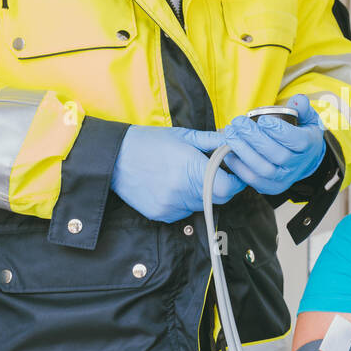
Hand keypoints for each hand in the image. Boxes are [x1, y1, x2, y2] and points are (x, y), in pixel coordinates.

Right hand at [111, 124, 246, 221]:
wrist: (114, 157)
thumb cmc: (149, 142)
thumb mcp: (184, 135)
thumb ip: (212, 141)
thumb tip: (234, 142)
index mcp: (192, 169)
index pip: (228, 188)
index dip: (236, 181)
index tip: (235, 173)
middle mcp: (183, 192)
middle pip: (219, 199)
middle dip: (222, 187)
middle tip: (215, 173)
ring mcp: (172, 206)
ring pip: (201, 206)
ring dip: (202, 194)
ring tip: (186, 176)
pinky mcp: (161, 214)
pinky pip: (184, 212)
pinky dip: (185, 201)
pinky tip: (171, 185)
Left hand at [217, 95, 326, 195]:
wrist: (304, 161)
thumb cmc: (302, 135)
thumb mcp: (308, 119)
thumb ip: (302, 107)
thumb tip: (297, 100)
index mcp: (308, 146)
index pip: (296, 141)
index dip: (279, 131)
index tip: (262, 120)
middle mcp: (297, 165)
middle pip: (277, 155)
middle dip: (255, 138)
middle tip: (239, 123)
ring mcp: (284, 178)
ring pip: (263, 169)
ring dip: (244, 151)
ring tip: (231, 135)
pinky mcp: (271, 186)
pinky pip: (253, 179)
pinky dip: (239, 167)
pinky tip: (229, 152)